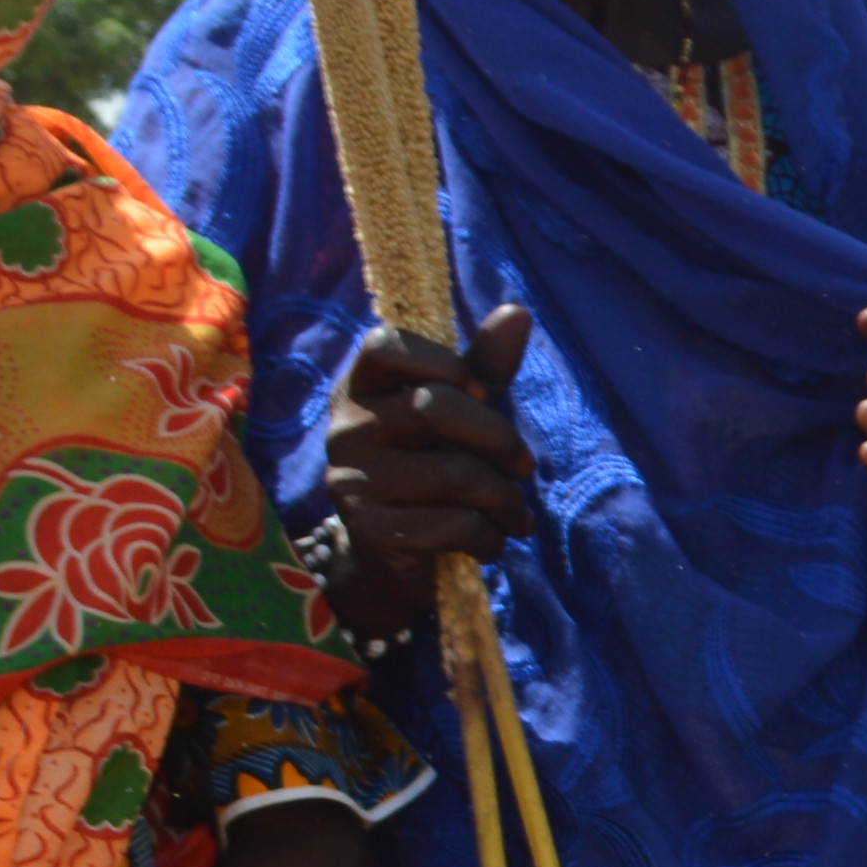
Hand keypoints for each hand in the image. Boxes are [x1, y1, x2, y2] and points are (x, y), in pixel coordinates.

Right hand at [317, 303, 545, 633]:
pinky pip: (454, 525)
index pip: (384, 345)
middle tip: (523, 466)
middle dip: (499, 438)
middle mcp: (344, 428)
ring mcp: (352, 481)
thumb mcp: (460, 414)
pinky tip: (491, 542)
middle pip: (434, 408)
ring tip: (514, 513)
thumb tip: (517, 311)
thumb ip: (483, 367)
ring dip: (505, 498)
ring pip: (455, 473)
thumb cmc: (432, 466)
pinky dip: (490, 537)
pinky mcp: (373, 531)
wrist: (393, 555)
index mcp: (359, 387)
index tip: (480, 392)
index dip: (444, 363)